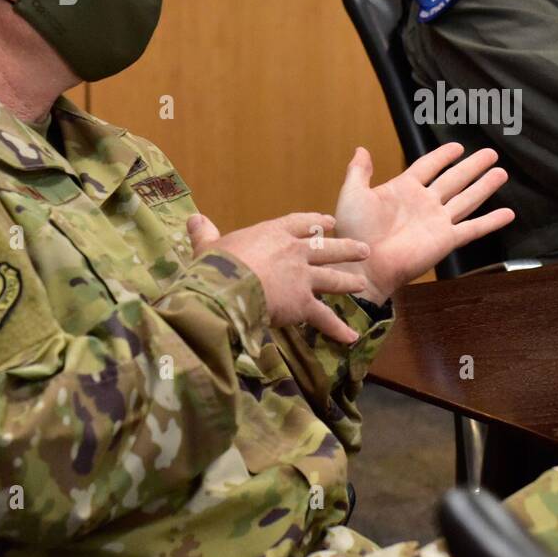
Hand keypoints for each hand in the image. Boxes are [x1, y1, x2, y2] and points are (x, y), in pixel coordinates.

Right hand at [188, 212, 369, 344]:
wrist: (227, 288)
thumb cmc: (215, 266)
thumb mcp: (208, 247)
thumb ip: (205, 234)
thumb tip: (193, 219)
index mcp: (273, 233)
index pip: (300, 223)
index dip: (316, 222)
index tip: (329, 222)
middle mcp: (294, 252)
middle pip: (327, 248)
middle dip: (346, 248)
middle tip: (364, 249)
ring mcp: (302, 277)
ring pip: (332, 278)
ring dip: (348, 282)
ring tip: (362, 285)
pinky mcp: (303, 303)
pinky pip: (324, 318)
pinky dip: (338, 329)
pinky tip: (352, 337)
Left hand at [332, 143, 514, 304]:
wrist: (362, 265)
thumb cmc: (353, 233)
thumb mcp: (352, 194)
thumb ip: (358, 171)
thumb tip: (361, 149)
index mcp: (403, 190)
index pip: (428, 166)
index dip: (442, 156)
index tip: (457, 146)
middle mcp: (424, 204)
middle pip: (454, 179)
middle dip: (472, 166)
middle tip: (491, 153)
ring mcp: (437, 222)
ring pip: (467, 199)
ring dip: (485, 186)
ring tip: (501, 172)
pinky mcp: (446, 240)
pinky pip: (473, 228)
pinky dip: (491, 222)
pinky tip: (508, 214)